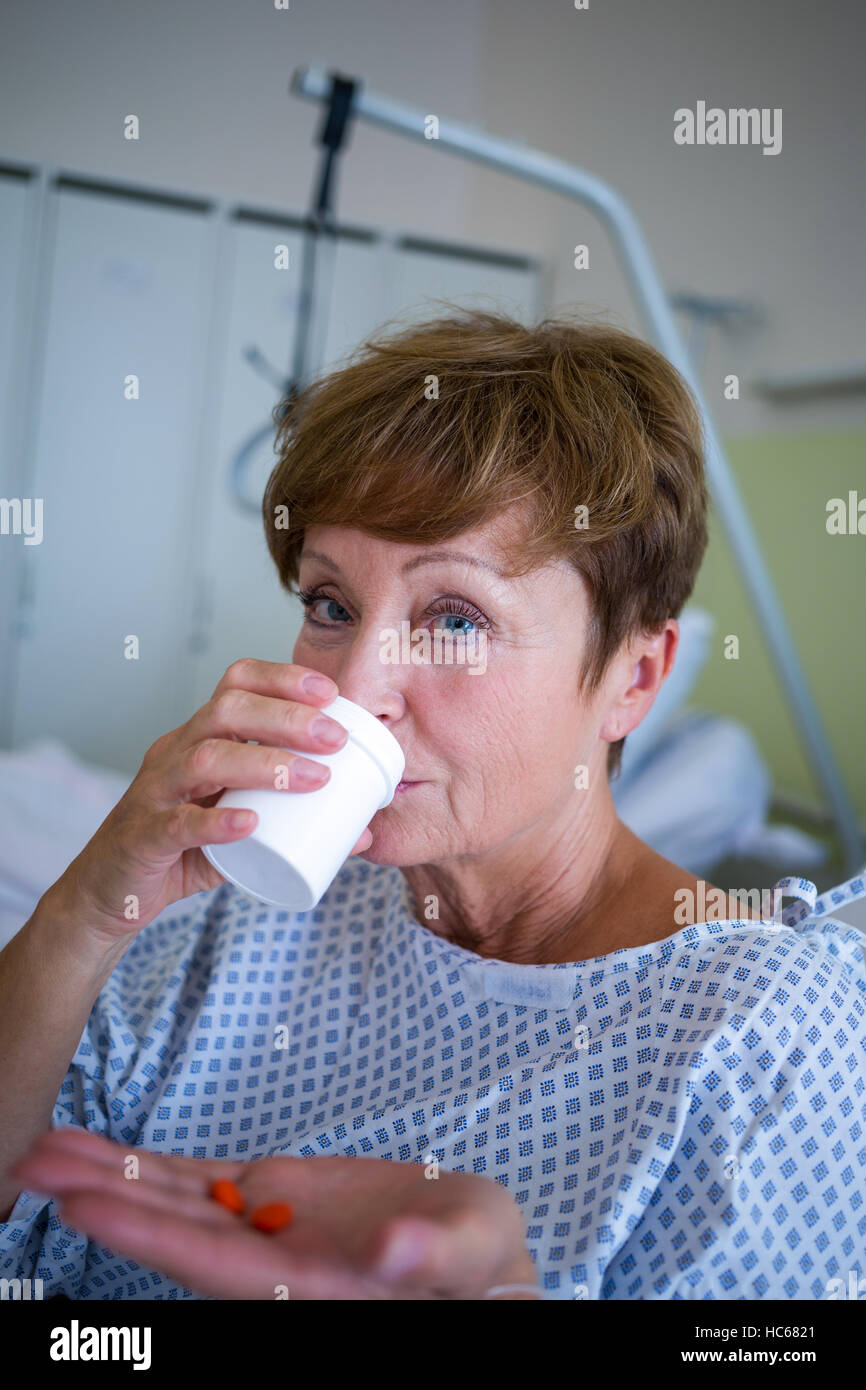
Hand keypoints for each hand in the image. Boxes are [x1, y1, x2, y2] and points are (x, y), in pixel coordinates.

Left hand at [13, 1128, 539, 1300]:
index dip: (148, 1235)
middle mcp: (266, 1262)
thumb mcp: (473, 1253)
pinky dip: (149, 1167)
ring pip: (172, 1200)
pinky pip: (196, 1181)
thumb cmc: (482, 1265)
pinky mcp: (267, 1195)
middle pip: (171, 1230)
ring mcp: (261, 1227)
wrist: (475, 1259)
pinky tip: (104, 1152)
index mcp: (307, 1285)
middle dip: (102, 1197)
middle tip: (30, 1163)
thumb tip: (394, 1251)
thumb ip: (433, 1255)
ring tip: (43, 1148)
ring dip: (109, 1175)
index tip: (84, 1207)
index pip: (214, 1262)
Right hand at [46, 660, 371, 945]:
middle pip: (225, 712)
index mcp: (198, 739)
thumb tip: (365, 832)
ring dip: (264, 764)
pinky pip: (176, 823)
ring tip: (314, 778)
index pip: (235, 685)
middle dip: (286, 718)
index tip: (330, 693)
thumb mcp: (241, 827)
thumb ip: (294, 825)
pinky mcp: (142, 838)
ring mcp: (154, 794)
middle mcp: (173, 754)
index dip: (281, 679)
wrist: (111, 892)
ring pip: (203, 760)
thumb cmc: (181, 848)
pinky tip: (249, 823)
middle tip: (336, 739)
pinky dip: (215, 821)